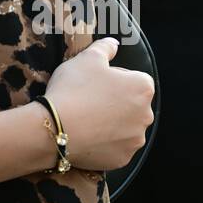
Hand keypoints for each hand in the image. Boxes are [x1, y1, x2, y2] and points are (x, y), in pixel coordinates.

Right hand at [45, 37, 153, 170]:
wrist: (56, 128)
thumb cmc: (74, 88)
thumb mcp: (87, 58)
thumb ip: (105, 48)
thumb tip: (114, 43)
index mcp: (142, 88)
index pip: (134, 79)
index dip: (114, 78)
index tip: (95, 82)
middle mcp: (146, 115)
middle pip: (132, 104)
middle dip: (116, 102)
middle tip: (89, 100)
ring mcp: (135, 140)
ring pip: (125, 127)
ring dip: (112, 123)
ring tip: (86, 119)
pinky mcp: (123, 159)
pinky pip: (116, 147)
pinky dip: (105, 142)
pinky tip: (87, 135)